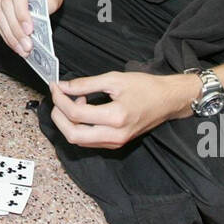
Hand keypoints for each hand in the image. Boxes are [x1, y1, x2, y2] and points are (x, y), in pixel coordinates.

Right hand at [0, 0, 63, 55]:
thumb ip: (43, 10)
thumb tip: (31, 31)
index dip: (21, 12)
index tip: (29, 30)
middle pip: (7, 5)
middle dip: (16, 29)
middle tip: (26, 47)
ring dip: (10, 35)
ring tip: (21, 49)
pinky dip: (5, 34)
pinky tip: (14, 44)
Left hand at [48, 71, 194, 148]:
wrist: (167, 100)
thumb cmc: (145, 88)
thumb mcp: (114, 79)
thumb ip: (86, 84)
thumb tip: (64, 86)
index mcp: (115, 117)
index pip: (76, 114)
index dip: (60, 99)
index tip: (56, 87)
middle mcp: (115, 135)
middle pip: (73, 135)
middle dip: (58, 116)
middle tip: (58, 98)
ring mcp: (115, 142)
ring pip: (79, 140)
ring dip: (68, 122)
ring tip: (75, 102)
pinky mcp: (116, 144)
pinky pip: (89, 141)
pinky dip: (79, 127)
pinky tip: (84, 111)